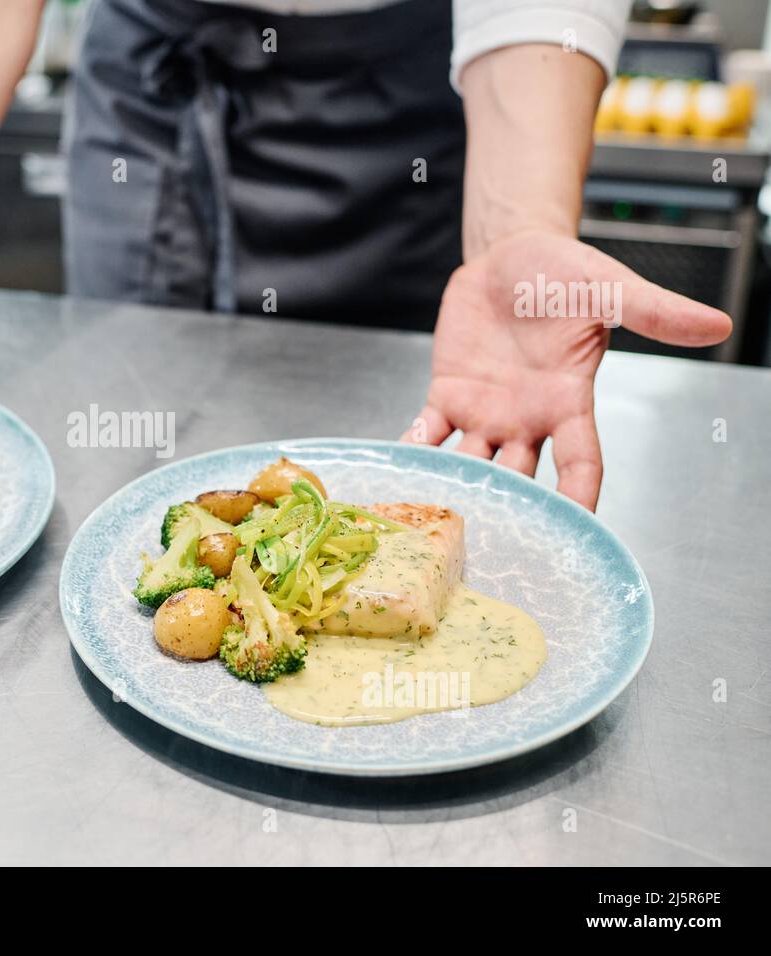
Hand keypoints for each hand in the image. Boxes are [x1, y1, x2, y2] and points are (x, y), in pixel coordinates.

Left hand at [403, 230, 730, 510]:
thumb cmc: (564, 275)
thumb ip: (654, 313)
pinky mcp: (447, 394)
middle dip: (509, 511)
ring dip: (456, 489)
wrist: (510, 255)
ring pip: (470, 465)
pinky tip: (398, 473)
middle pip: (519, 479)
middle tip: (492, 547)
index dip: (578, 500)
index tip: (574, 536)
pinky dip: (412, 452)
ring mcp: (484, 412)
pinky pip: (426, 432)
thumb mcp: (610, 290)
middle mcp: (526, 419)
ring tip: (437, 522)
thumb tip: (718, 325)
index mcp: (568, 403)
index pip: (580, 465)